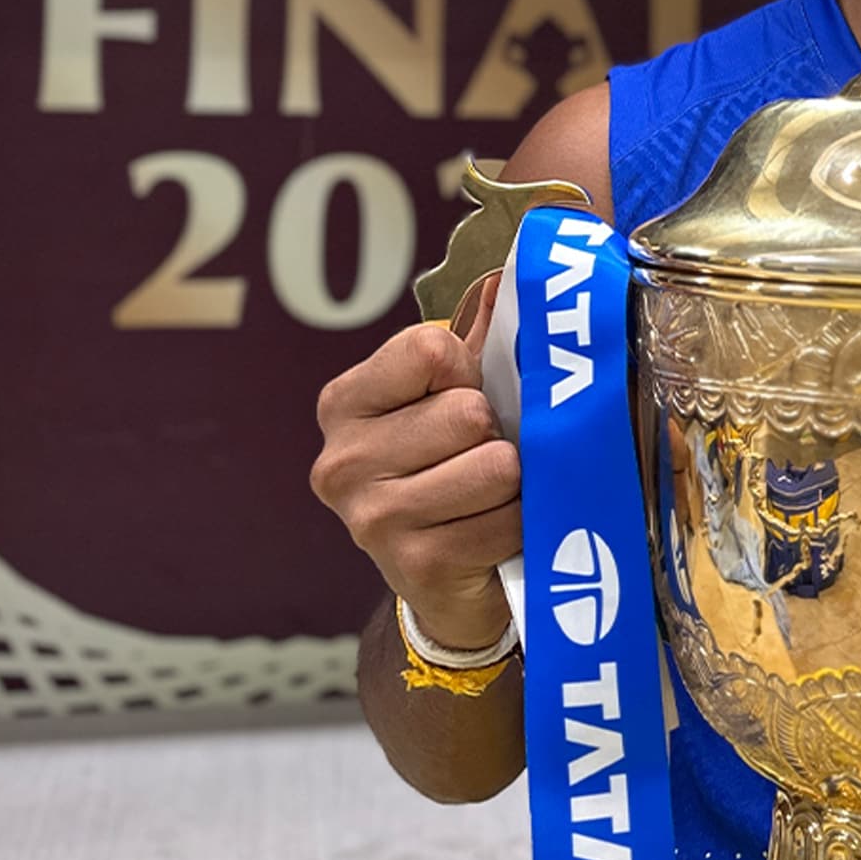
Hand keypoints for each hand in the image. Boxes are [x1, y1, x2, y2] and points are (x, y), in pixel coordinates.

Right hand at [310, 276, 519, 651]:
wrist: (446, 583)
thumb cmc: (450, 471)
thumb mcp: (451, 399)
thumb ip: (476, 340)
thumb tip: (509, 276)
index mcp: (345, 403)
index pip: (428, 350)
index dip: (468, 372)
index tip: (463, 397)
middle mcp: (342, 460)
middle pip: (468, 411)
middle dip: (495, 434)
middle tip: (482, 458)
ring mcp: (372, 517)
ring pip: (494, 466)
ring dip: (511, 483)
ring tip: (490, 495)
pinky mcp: (413, 565)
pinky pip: (505, 521)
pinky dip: (518, 525)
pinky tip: (495, 532)